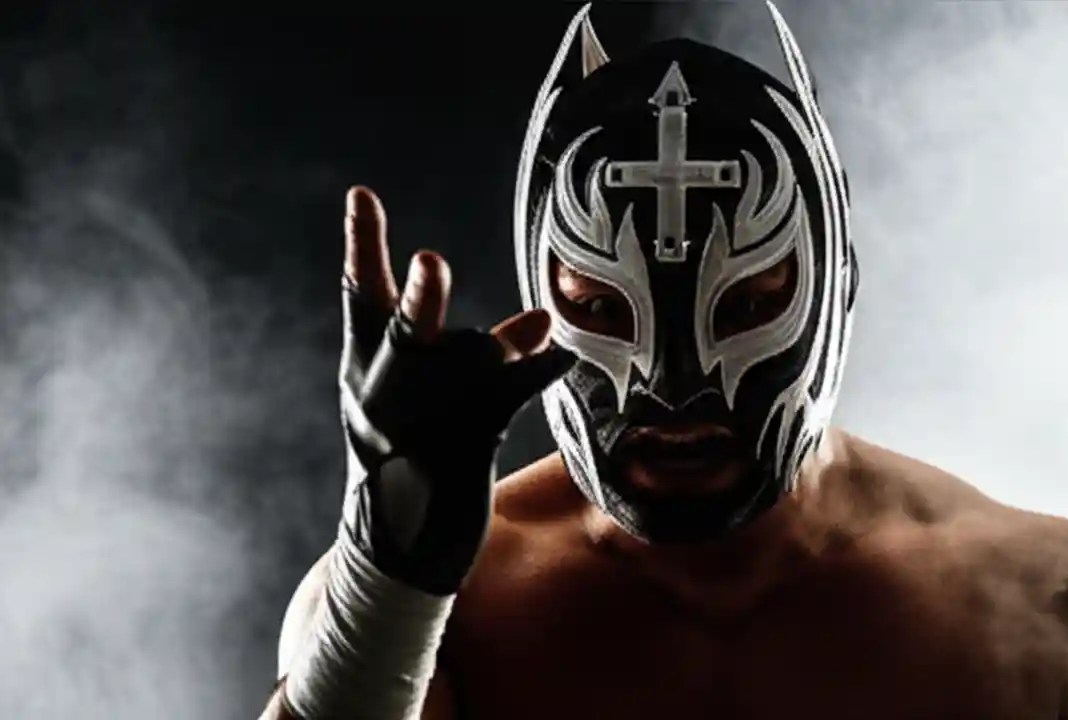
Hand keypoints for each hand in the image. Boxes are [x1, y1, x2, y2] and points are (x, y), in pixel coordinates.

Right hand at [337, 186, 572, 594]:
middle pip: (405, 333)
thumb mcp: (405, 399)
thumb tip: (542, 321)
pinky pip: (510, 395)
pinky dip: (539, 371)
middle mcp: (385, 390)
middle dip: (422, 298)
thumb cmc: (406, 456)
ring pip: (472, 357)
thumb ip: (460, 350)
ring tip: (534, 330)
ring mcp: (421, 421)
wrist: (394, 547)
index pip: (360, 297)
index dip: (362, 244)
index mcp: (361, 370)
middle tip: (431, 263)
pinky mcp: (461, 446)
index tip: (362, 193)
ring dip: (504, 343)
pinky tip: (562, 356)